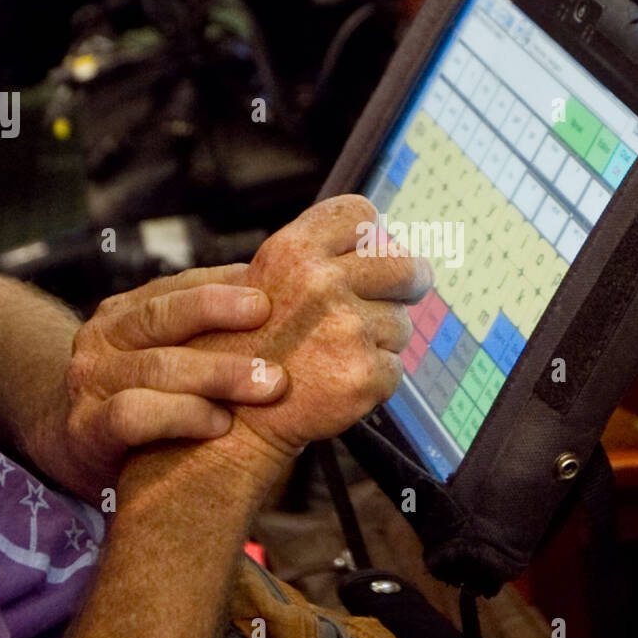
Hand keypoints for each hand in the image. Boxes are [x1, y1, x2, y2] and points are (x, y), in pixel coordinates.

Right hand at [54, 264, 289, 492]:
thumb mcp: (170, 354)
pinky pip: (134, 414)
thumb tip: (292, 305)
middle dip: (223, 314)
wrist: (68, 444)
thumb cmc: (145, 398)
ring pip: (158, 365)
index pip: (184, 285)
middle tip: (275, 321)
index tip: (282, 288)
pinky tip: (220, 423)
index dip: (232, 284)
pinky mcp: (85, 427)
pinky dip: (182, 415)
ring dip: (219, 373)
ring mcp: (92, 380)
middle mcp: (105, 336)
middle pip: (165, 313)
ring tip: (271, 385)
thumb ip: (213, 333)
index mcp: (130, 309)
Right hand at [172, 195, 431, 491]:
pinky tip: (339, 380)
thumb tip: (372, 240)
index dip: (371, 233)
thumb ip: (313, 260)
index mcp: (293, 254)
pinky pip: (396, 368)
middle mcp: (320, 285)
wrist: (227, 422)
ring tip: (339, 353)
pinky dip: (375, 379)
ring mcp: (345, 331)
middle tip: (406, 290)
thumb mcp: (260, 285)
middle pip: (402, 264)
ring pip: (401, 322)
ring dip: (381, 338)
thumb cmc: (243, 353)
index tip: (373, 248)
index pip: (358, 215)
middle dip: (409, 279)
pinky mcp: (362, 375)